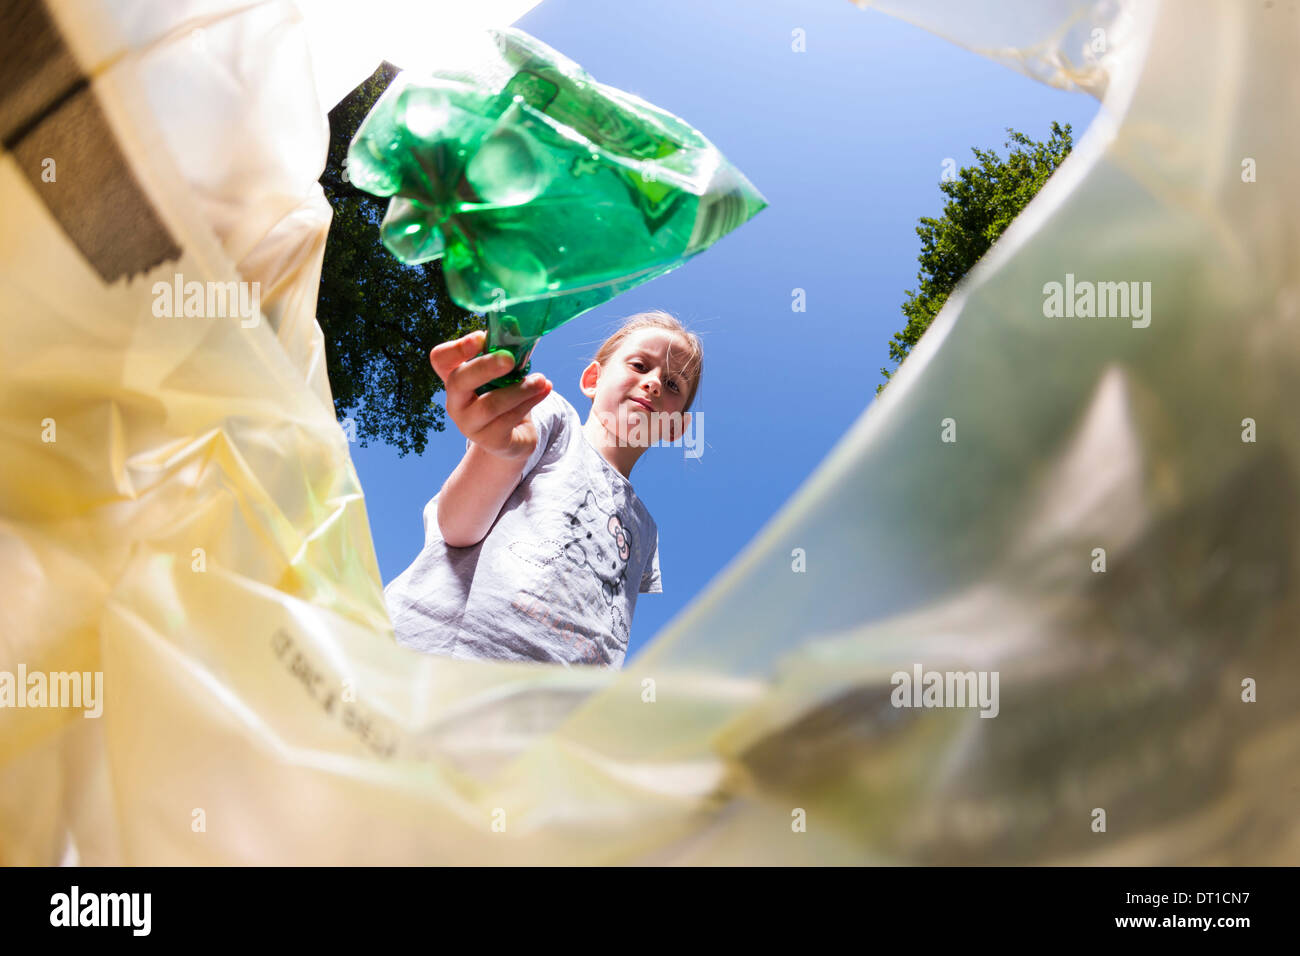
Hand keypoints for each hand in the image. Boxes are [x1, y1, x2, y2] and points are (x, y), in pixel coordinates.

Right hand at [431, 330, 551, 460]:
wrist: (513, 437)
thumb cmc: (505, 397)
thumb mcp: (505, 374)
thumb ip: (506, 352)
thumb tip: (516, 324)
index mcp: (455, 378)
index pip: (440, 359)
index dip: (456, 348)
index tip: (481, 337)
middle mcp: (455, 402)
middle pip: (458, 381)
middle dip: (485, 367)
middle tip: (509, 359)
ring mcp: (469, 424)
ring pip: (491, 404)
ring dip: (520, 389)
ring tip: (541, 380)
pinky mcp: (490, 440)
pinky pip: (509, 419)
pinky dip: (529, 402)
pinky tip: (544, 390)